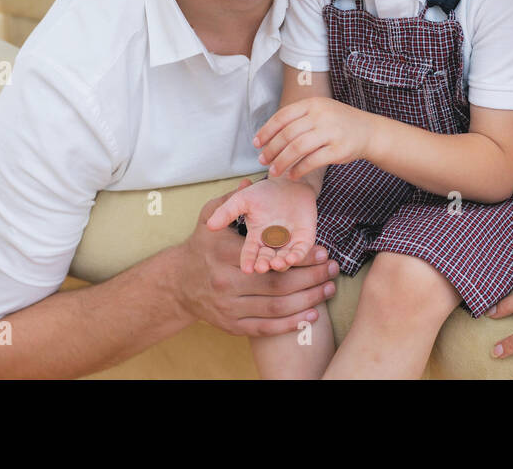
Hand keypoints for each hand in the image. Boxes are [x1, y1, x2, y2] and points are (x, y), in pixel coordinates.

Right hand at [173, 190, 337, 337]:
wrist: (178, 283)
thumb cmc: (201, 245)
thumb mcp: (208, 218)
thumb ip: (229, 201)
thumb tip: (249, 183)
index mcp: (224, 255)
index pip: (270, 257)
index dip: (300, 257)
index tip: (324, 251)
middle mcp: (226, 283)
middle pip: (278, 285)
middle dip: (311, 278)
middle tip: (334, 270)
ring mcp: (229, 308)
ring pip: (275, 308)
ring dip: (308, 301)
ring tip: (329, 289)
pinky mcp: (232, 326)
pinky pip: (266, 328)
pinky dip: (291, 325)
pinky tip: (311, 316)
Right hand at [204, 177, 319, 272]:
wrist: (289, 181)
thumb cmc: (264, 192)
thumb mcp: (242, 199)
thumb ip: (227, 211)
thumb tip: (211, 225)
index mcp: (255, 238)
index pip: (249, 253)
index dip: (248, 261)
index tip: (247, 269)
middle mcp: (270, 244)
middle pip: (266, 259)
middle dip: (264, 264)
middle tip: (262, 267)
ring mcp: (287, 243)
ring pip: (283, 260)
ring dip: (280, 264)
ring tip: (277, 264)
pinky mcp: (304, 240)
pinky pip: (300, 252)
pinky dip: (297, 256)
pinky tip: (292, 257)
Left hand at [253, 96, 373, 180]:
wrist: (368, 131)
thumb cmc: (338, 123)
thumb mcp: (319, 111)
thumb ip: (298, 119)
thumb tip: (268, 135)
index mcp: (313, 104)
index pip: (283, 116)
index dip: (267, 131)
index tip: (257, 143)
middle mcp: (321, 116)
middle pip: (288, 134)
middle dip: (271, 149)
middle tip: (262, 160)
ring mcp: (331, 132)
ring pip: (298, 148)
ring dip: (282, 161)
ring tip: (273, 171)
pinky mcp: (339, 150)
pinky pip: (313, 161)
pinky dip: (299, 170)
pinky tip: (292, 175)